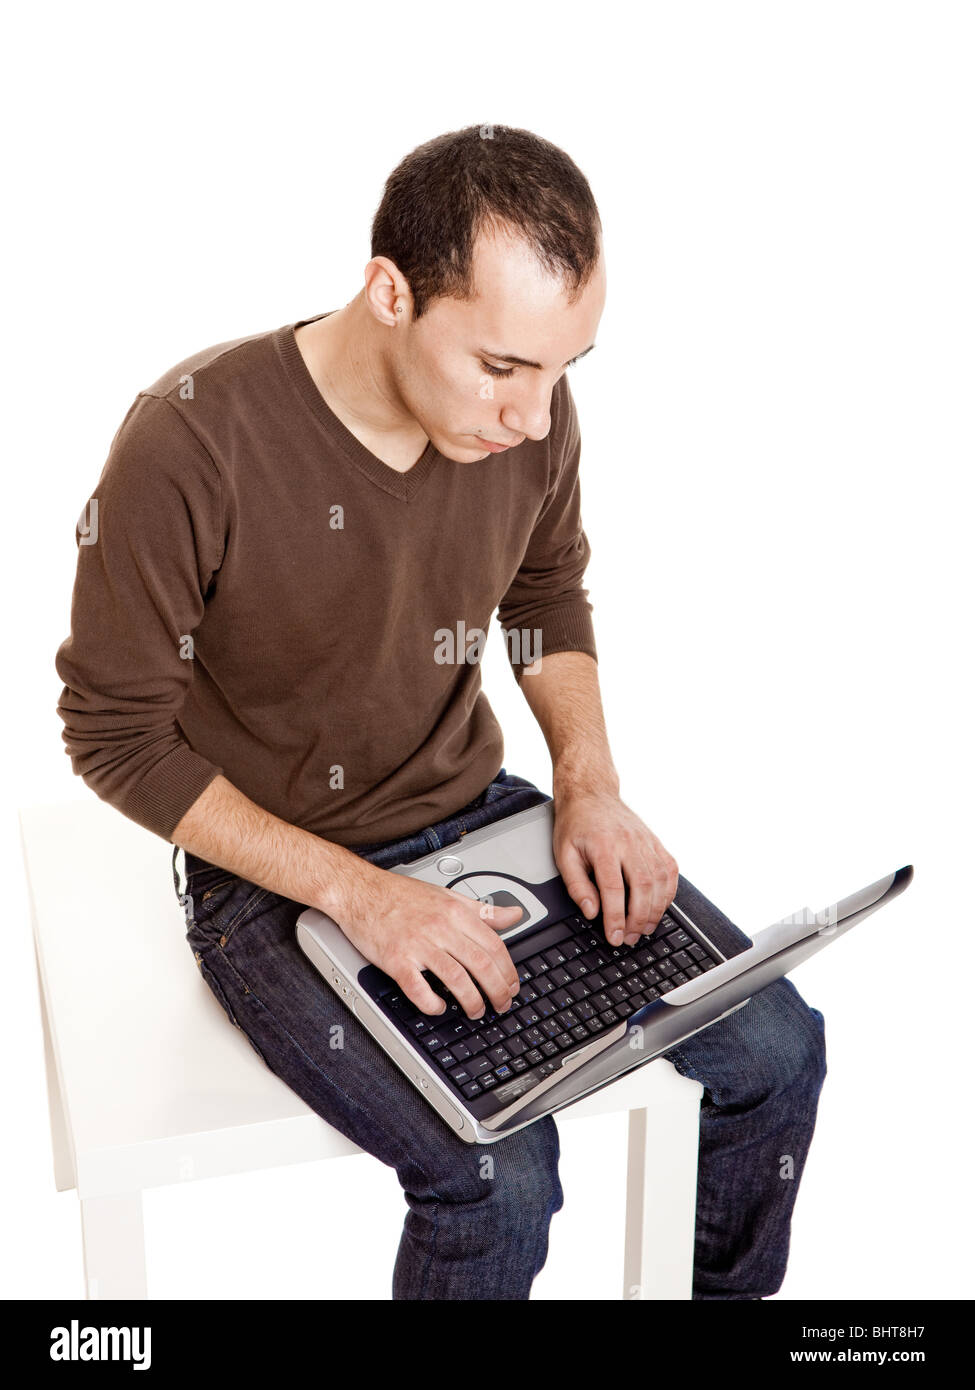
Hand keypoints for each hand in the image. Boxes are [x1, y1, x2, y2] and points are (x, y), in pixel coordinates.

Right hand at [329, 861, 523, 1019]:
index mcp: (455, 912)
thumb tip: (514, 914)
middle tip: (502, 1005)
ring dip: (471, 1001)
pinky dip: (432, 1003)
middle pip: (480, 964)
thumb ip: (482, 910)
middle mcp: (440, 927)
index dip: (508, 971)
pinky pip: (418, 988)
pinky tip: (439, 1007)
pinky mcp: (395, 959)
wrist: (360, 891)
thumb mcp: (447, 896)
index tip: (512, 986)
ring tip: (476, 1011)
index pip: (494, 945)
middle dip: (497, 990)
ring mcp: (417, 944)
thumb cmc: (400, 895)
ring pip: (456, 978)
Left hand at [552, 788, 678, 947]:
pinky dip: (668, 892)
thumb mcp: (563, 854)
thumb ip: (576, 885)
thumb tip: (591, 911)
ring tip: (645, 928)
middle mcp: (629, 843)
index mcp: (603, 846)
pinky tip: (659, 906)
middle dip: (639, 919)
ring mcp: (646, 841)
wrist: (592, 793)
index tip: (615, 937)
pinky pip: (669, 870)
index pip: (614, 889)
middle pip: (643, 887)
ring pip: (661, 881)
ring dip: (656, 910)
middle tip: (631, 938)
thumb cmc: (576, 824)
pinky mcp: (655, 842)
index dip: (616, 918)